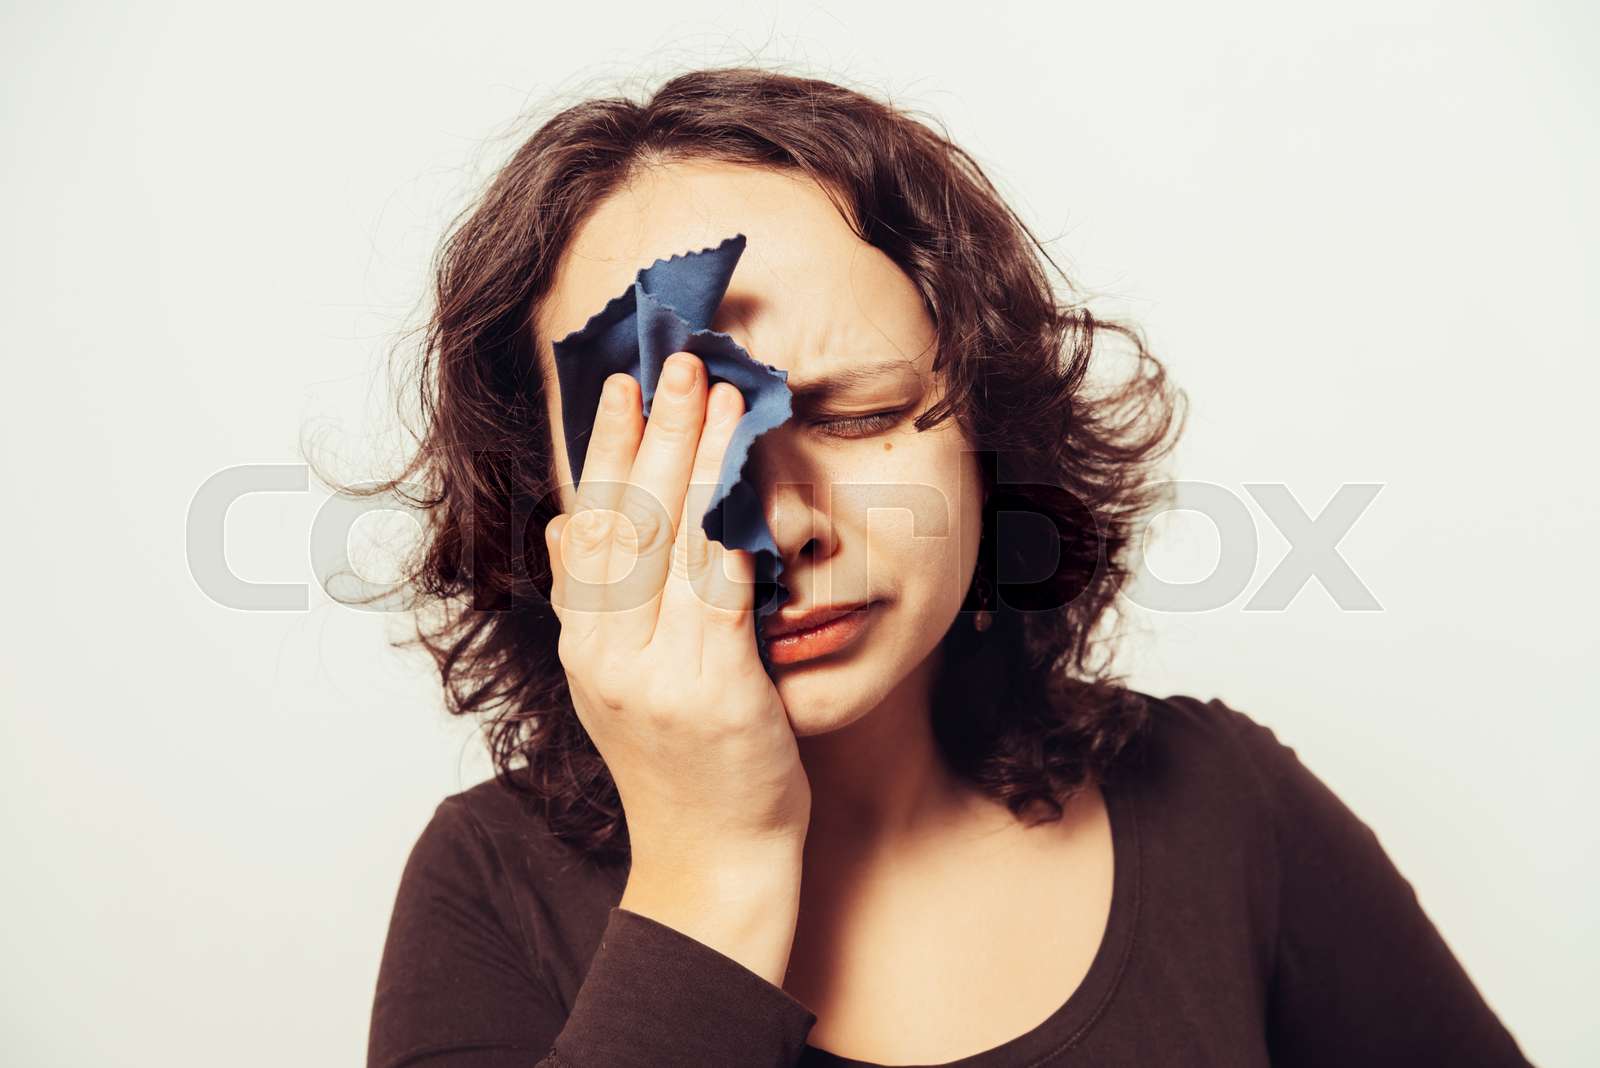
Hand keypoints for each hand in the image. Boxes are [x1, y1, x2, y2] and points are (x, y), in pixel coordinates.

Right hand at [545, 351, 812, 876]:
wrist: (713, 861)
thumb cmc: (678, 766)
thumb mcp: (613, 684)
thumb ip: (592, 604)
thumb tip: (565, 523)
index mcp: (583, 647)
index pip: (587, 527)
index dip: (602, 451)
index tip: (615, 384)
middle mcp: (609, 656)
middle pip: (626, 522)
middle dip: (651, 433)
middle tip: (675, 362)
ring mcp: (659, 676)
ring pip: (674, 545)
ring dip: (697, 460)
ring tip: (718, 394)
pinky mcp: (716, 694)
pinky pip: (722, 594)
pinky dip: (729, 531)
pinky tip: (743, 478)